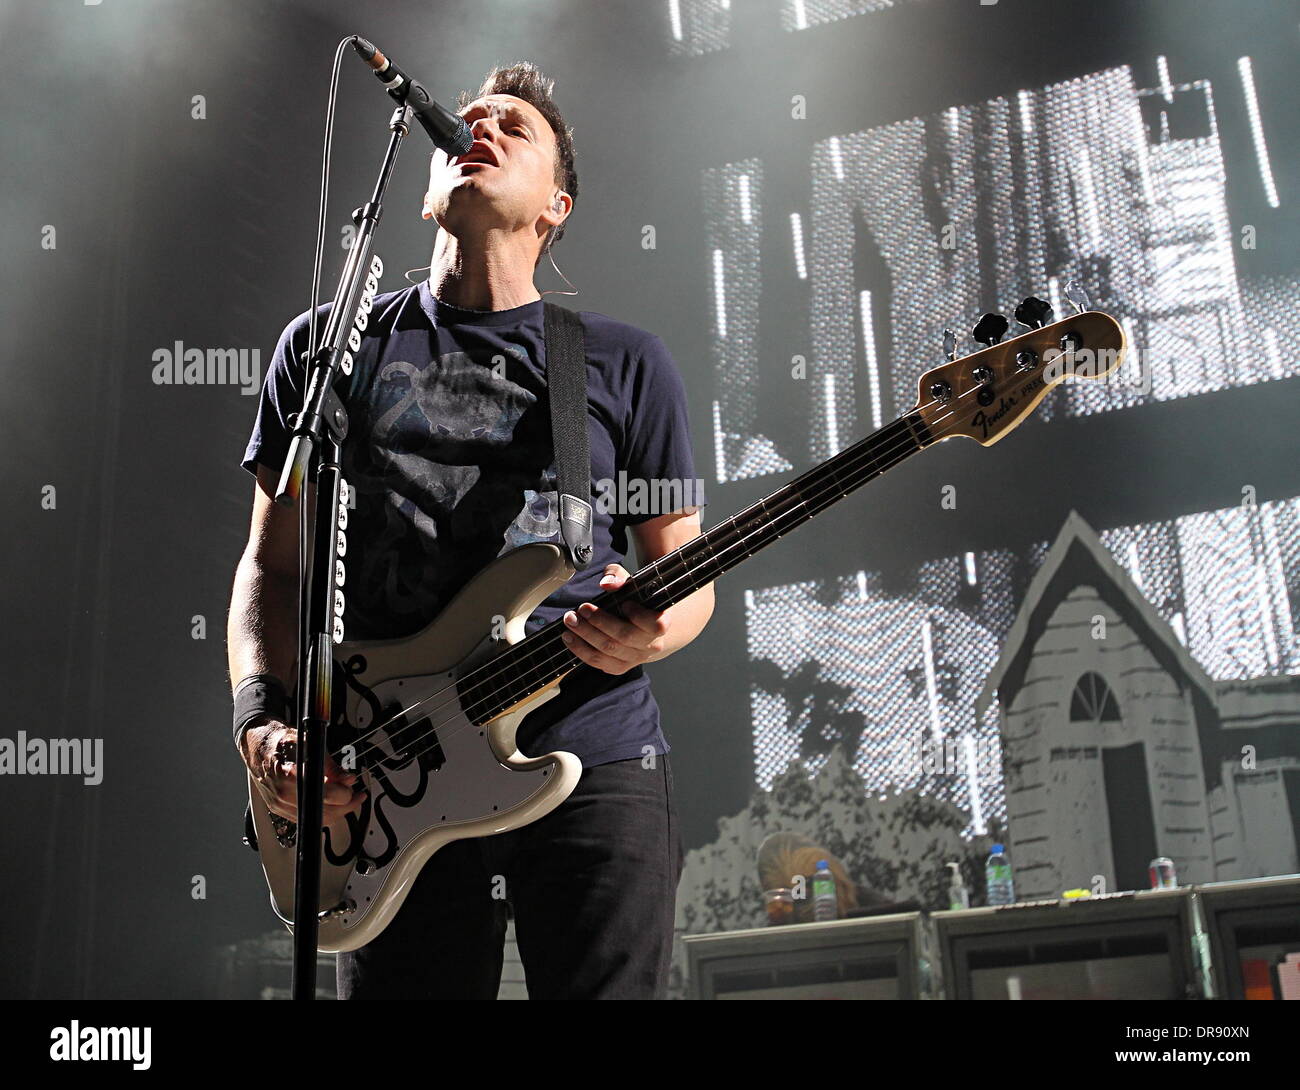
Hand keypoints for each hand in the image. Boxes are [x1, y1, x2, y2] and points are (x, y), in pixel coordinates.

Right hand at [241, 718, 366, 823]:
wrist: (256, 745)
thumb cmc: (278, 741)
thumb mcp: (308, 742)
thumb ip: (330, 765)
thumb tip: (348, 779)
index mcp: (288, 776)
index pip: (323, 794)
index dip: (343, 794)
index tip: (352, 789)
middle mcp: (282, 794)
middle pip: (321, 812)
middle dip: (345, 806)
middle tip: (357, 796)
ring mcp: (279, 804)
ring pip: (315, 819)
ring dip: (336, 812)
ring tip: (348, 800)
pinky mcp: (278, 808)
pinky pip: (305, 818)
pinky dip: (321, 813)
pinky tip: (331, 804)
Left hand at [560, 564, 670, 675]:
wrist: (642, 628)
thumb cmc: (636, 601)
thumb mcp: (630, 582)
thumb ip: (619, 576)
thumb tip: (607, 582)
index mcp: (660, 624)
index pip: (655, 625)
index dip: (639, 616)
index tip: (625, 603)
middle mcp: (650, 645)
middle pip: (624, 636)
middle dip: (600, 621)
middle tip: (581, 609)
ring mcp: (634, 658)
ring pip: (608, 650)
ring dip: (585, 635)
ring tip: (570, 620)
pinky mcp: (619, 667)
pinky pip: (598, 662)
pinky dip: (581, 650)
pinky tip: (569, 638)